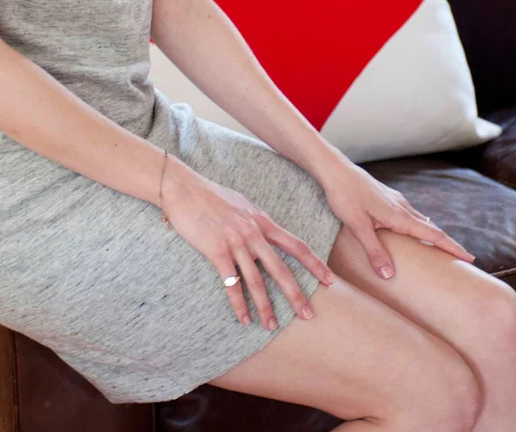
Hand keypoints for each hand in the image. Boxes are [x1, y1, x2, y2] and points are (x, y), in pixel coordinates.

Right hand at [161, 155, 335, 329]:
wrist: (184, 188)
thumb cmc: (211, 195)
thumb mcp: (242, 204)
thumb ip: (257, 220)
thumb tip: (267, 230)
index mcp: (262, 221)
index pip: (296, 245)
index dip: (315, 264)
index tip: (330, 280)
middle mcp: (253, 232)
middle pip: (281, 269)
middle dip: (296, 294)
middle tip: (309, 315)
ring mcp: (236, 242)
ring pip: (256, 281)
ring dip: (265, 307)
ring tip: (271, 326)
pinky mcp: (217, 251)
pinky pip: (231, 283)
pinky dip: (238, 304)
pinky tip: (243, 318)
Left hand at [320, 156, 476, 279]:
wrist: (334, 169)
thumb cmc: (344, 195)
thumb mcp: (357, 225)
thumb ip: (374, 250)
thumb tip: (390, 276)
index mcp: (399, 215)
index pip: (433, 234)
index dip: (452, 248)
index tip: (471, 259)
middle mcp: (402, 206)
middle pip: (431, 228)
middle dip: (446, 244)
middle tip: (460, 260)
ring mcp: (394, 200)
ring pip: (419, 220)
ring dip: (431, 234)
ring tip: (438, 249)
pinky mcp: (386, 197)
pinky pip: (408, 214)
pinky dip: (417, 225)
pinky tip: (410, 229)